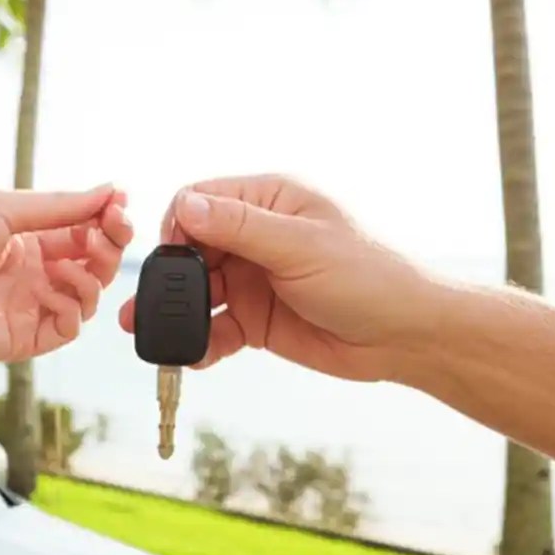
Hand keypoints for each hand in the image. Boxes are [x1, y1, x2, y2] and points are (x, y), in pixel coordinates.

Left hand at [0, 184, 132, 361]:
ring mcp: (31, 306)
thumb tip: (110, 190)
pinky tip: (56, 287)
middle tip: (112, 228)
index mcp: (28, 240)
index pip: (82, 231)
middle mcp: (33, 274)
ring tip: (72, 262)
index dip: (105, 218)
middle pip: (93, 263)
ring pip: (88, 296)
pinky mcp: (25, 338)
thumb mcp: (3, 208)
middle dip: (109, 245)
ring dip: (93, 275)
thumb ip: (60, 206)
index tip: (119, 203)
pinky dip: (74, 308)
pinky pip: (69, 327)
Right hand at [118, 174, 441, 381]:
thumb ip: (240, 227)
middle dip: (168, 275)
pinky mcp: (257, 320)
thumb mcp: (300, 246)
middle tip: (147, 301)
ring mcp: (254, 279)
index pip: (202, 199)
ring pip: (198, 291)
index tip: (171, 255)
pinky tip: (189, 356)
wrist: (407, 337)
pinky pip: (216, 328)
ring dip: (174, 312)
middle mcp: (257, 236)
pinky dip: (200, 342)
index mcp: (270, 200)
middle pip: (192, 248)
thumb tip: (185, 205)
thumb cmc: (368, 277)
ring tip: (149, 332)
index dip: (179, 224)